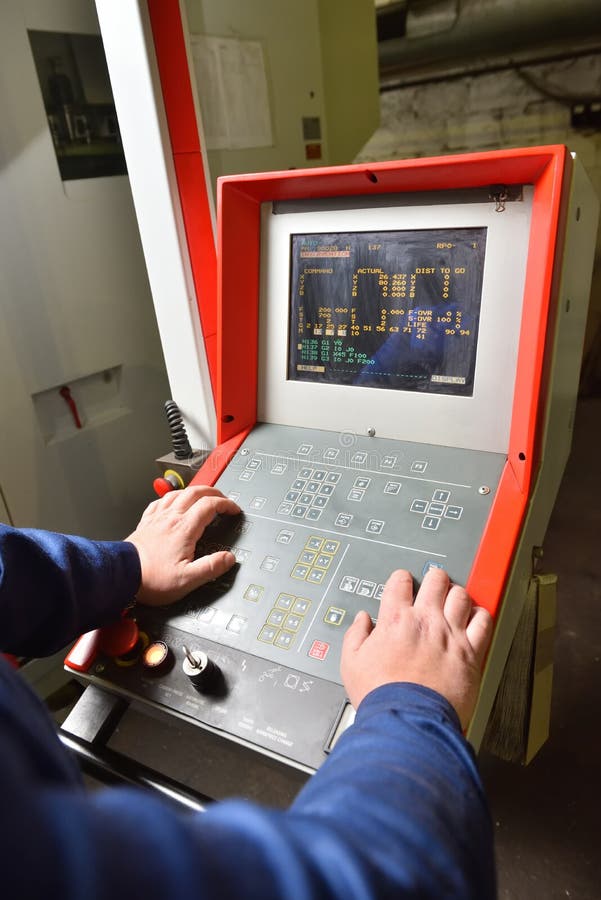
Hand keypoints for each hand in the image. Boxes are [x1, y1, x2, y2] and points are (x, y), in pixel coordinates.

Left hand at [125, 486, 239, 605]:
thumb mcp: (188, 579)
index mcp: (184, 529)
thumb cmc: (151, 578)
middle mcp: (171, 518)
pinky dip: (171, 498)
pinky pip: (159, 502)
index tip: (233, 510)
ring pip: (178, 493)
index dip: (226, 504)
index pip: (210, 505)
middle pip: (195, 492)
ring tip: (201, 495)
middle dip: (213, 492)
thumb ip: (211, 567)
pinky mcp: (146, 523)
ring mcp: (157, 518)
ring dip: (193, 491)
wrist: (122, 574)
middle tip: (223, 498)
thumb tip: (228, 558)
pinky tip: (172, 502)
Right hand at [341, 567, 492, 728]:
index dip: (401, 579)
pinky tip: (476, 618)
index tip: (402, 583)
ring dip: (457, 594)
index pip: (400, 582)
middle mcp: (426, 621)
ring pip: (461, 596)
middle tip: (433, 582)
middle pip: (436, 580)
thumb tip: (362, 620)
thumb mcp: (352, 663)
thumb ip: (356, 636)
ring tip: (454, 598)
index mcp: (396, 620)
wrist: (408, 719)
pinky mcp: (470, 653)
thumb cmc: (382, 695)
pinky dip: (480, 615)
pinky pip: (483, 623)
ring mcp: (450, 635)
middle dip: (434, 577)